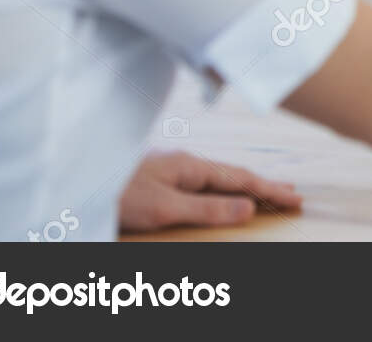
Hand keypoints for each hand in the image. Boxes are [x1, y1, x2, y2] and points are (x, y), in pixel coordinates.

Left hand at [117, 150, 301, 232]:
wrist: (75, 185)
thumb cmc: (116, 196)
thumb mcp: (164, 208)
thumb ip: (207, 208)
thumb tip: (248, 207)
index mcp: (190, 166)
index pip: (241, 179)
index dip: (270, 189)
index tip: (296, 197)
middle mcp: (185, 163)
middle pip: (234, 174)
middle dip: (264, 184)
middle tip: (293, 194)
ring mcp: (172, 167)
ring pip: (219, 176)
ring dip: (246, 185)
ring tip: (265, 192)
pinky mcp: (160, 176)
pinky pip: (204, 180)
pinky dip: (224, 186)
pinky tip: (221, 190)